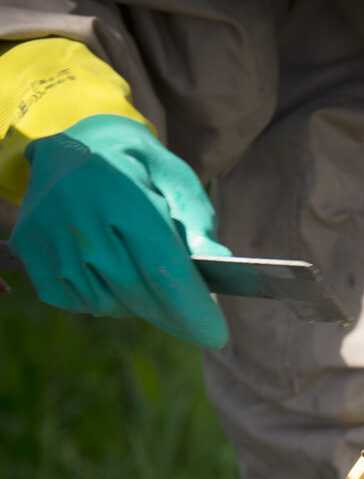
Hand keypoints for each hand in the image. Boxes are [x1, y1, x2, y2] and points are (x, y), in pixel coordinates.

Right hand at [10, 114, 228, 347]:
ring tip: (145, 277)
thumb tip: (219, 267)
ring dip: (136, 304)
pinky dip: (102, 299)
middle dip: (172, 314)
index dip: (190, 307)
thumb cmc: (140, 168)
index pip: (161, 267)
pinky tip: (110, 272)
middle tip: (196, 321)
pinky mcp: (29, 249)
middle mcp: (77, 212)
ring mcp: (47, 232)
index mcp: (121, 189)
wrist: (76, 142)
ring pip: (106, 303)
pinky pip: (77, 301)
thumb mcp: (177, 183)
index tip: (215, 336)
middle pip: (136, 292)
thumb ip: (198, 227)